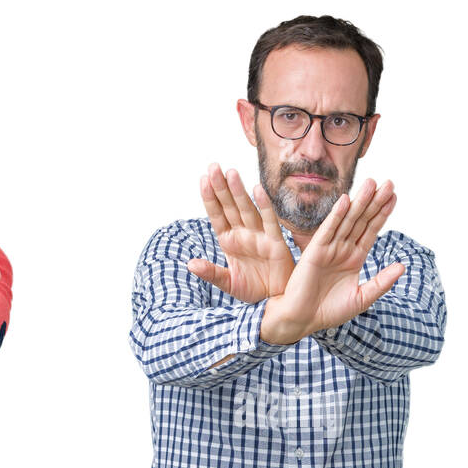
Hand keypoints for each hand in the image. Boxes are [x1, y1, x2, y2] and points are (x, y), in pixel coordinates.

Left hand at [187, 164, 294, 302]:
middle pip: (230, 206)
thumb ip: (211, 273)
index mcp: (229, 241)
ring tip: (231, 172)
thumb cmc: (254, 289)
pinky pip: (269, 221)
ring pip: (247, 209)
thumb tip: (191, 264)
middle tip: (213, 166)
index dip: (210, 197)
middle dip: (221, 187)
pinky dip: (264, 206)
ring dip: (238, 191)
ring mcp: (259, 236)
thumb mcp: (228, 284)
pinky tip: (257, 190)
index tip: (203, 179)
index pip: (217, 215)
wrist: (276, 300)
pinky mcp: (275, 243)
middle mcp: (243, 234)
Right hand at [260, 178, 405, 343]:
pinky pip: (328, 230)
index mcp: (354, 258)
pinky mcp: (314, 251)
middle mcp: (342, 249)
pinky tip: (346, 200)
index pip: (371, 230)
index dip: (382, 213)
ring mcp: (329, 248)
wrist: (303, 320)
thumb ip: (381, 282)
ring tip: (371, 183)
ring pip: (347, 220)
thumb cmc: (330, 311)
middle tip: (388, 183)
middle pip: (362, 220)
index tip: (394, 197)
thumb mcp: (362, 298)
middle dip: (375, 202)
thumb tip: (402, 266)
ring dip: (359, 202)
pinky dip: (336, 215)